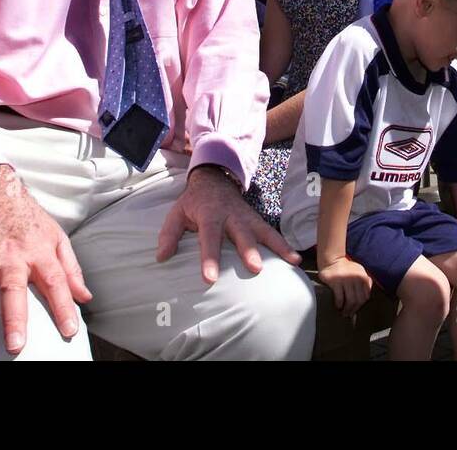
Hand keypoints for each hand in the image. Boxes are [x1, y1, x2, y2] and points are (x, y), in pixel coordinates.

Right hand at [0, 164, 92, 360]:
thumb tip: (84, 297)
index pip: (56, 281)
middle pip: (12, 290)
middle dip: (13, 320)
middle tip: (15, 347)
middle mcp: (11, 257)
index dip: (63, 306)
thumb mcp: (57, 237)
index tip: (69, 330)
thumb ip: (71, 269)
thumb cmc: (29, 219)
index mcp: (38, 252)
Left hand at [156, 165, 300, 283]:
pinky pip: (271, 233)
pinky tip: (295, 259)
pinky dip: (284, 245)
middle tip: (255, 267)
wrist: (214, 177)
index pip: (208, 238)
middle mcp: (231, 216)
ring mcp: (247, 217)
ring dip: (276, 246)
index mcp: (209, 215)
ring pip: (262, 232)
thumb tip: (161, 257)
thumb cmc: (194, 202)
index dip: (209, 258)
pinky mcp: (256, 220)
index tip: (210, 279)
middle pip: (241, 234)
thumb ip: (169, 234)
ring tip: (290, 261)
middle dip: (248, 250)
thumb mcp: (176, 213)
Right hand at [317, 256, 373, 316]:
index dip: (360, 305)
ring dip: (347, 309)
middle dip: (354, 310)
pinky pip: (340, 297)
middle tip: (349, 314)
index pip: (365, 297)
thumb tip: (367, 297)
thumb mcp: (359, 271)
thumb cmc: (346, 268)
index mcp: (363, 277)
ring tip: (344, 313)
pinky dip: (339, 304)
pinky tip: (338, 306)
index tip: (356, 310)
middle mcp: (356, 278)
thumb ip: (365, 282)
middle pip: (358, 300)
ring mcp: (346, 280)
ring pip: (350, 300)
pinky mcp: (336, 282)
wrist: (332, 259)